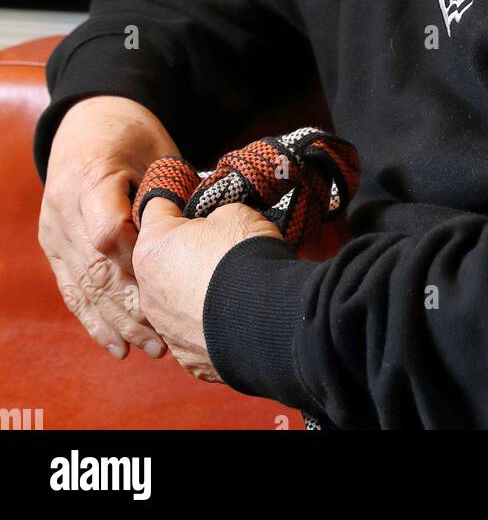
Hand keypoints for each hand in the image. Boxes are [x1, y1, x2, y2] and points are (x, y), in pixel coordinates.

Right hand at [38, 95, 182, 360]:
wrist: (86, 120)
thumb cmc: (131, 133)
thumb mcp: (157, 149)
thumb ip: (172, 190)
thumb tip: (205, 230)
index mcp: (91, 176)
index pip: (108, 228)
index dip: (136, 258)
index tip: (167, 280)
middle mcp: (63, 207)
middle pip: (96, 266)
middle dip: (131, 307)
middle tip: (164, 338)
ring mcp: (53, 229)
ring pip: (83, 286)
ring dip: (115, 322)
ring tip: (149, 349)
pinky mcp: (52, 245)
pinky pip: (70, 288)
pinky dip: (93, 320)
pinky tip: (115, 346)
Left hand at [131, 196, 286, 380]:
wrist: (268, 317)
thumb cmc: (244, 256)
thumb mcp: (232, 212)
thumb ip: (211, 217)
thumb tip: (213, 227)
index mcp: (152, 249)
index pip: (156, 209)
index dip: (178, 200)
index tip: (194, 201)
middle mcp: (148, 292)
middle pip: (162, 261)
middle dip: (182, 252)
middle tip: (216, 246)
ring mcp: (166, 330)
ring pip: (174, 301)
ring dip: (192, 292)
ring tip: (227, 286)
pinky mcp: (187, 357)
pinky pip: (193, 332)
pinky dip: (207, 323)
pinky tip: (232, 316)